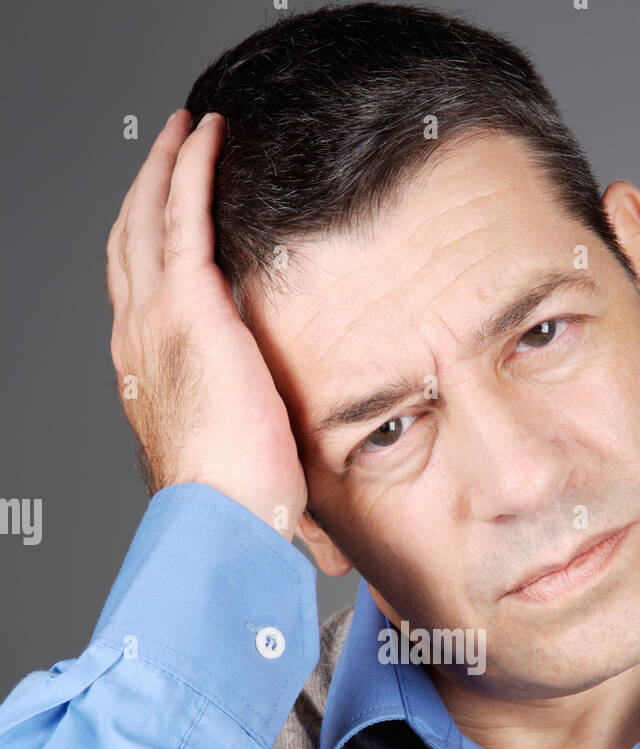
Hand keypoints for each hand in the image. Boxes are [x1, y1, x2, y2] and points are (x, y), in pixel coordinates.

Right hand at [106, 109, 306, 536]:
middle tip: (169, 156)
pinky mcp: (189, 302)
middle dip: (146, 196)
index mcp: (152, 378)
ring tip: (188, 130)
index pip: (142, 300)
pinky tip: (208, 135)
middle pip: (129, 245)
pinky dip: (190, 168)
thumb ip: (284, 490)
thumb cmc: (239, 514)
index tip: (169, 230)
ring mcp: (157, 317)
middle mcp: (140, 340)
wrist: (224, 514)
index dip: (150, 257)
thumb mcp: (252, 481)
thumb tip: (329, 546)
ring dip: (165, 168)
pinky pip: (181, 213)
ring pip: (147, 217)